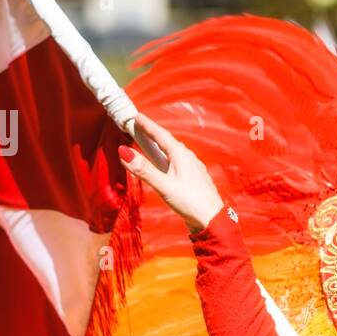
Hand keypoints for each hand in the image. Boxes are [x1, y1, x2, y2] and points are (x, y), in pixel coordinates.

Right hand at [119, 113, 223, 231]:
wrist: (213, 219)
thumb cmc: (190, 201)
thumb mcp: (164, 185)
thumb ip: (144, 170)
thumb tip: (124, 151)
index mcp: (181, 155)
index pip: (161, 135)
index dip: (148, 125)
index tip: (137, 116)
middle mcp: (189, 158)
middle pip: (168, 141)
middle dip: (154, 133)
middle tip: (141, 127)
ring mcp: (194, 168)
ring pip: (175, 151)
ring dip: (162, 145)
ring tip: (152, 143)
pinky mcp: (195, 178)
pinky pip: (179, 161)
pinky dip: (169, 157)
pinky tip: (168, 164)